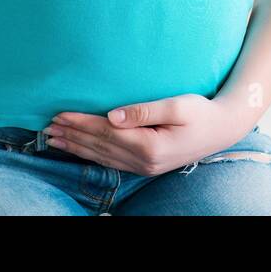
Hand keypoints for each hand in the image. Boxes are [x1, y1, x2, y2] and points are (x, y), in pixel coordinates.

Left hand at [45, 93, 253, 175]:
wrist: (222, 129)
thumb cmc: (202, 112)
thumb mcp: (177, 105)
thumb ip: (144, 110)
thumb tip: (112, 115)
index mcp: (148, 145)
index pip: (105, 133)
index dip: (81, 123)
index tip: (60, 114)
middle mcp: (143, 161)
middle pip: (99, 147)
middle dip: (72, 136)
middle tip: (47, 127)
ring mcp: (144, 166)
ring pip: (101, 157)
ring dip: (77, 147)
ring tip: (55, 139)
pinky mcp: (147, 165)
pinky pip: (111, 162)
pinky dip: (92, 155)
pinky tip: (81, 150)